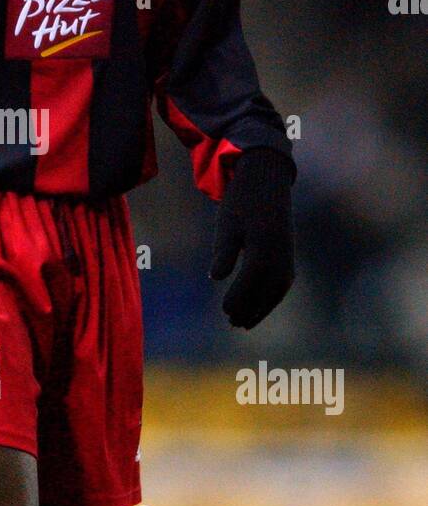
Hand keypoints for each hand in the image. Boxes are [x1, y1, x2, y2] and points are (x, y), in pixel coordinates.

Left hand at [210, 148, 294, 329]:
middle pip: (266, 291)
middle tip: (234, 324)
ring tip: (246, 323)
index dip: (238, 298)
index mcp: (263, 247)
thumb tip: (216, 277)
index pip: (250, 281)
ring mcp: (287, 254)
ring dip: (263, 307)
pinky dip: (273, 296)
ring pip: (278, 289)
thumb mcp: (227, 224)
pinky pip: (284, 282)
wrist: (266, 181)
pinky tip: (262, 304)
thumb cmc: (241, 202)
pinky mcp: (288, 252)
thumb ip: (223, 252)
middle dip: (250, 309)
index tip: (225, 312)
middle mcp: (280, 254)